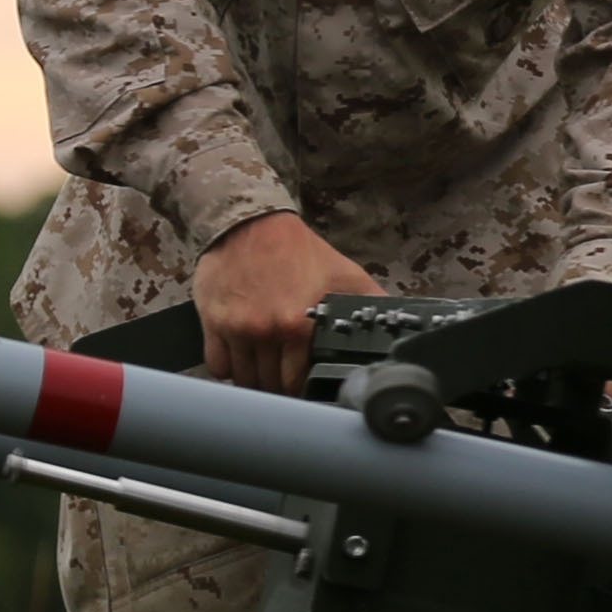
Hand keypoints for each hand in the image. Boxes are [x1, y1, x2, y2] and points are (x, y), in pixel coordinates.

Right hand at [193, 212, 378, 393]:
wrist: (249, 222)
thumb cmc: (296, 249)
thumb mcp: (343, 273)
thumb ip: (369, 302)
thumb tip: (398, 326)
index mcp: (299, 324)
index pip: (297, 383)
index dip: (302, 388)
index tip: (303, 383)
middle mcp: (265, 331)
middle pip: (269, 386)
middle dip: (278, 386)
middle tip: (284, 378)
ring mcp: (236, 329)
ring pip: (243, 380)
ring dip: (254, 379)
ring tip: (264, 369)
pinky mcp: (213, 323)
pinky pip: (217, 366)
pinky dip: (228, 368)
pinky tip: (240, 358)